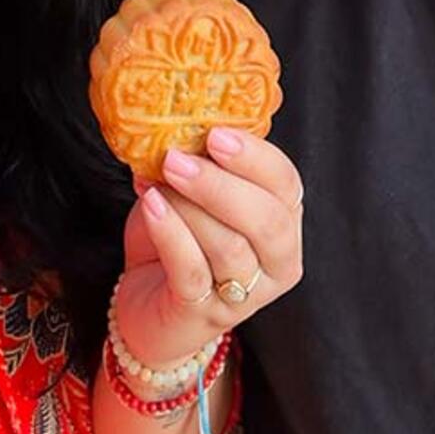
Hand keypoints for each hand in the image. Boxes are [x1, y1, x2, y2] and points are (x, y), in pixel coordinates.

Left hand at [115, 127, 303, 371]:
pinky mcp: (203, 315)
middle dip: (222, 185)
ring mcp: (243, 295)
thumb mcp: (195, 194)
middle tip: (179, 157)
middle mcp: (275, 261)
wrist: (148, 305)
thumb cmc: (179, 239)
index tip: (216, 133)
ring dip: (190, 206)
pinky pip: (192, 271)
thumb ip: (201, 162)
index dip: (255, 157)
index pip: (286, 184)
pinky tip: (151, 205)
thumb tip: (179, 119)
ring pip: (230, 246)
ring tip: (158, 180)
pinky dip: (171, 233)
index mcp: (283, 220)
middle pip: (267, 221)